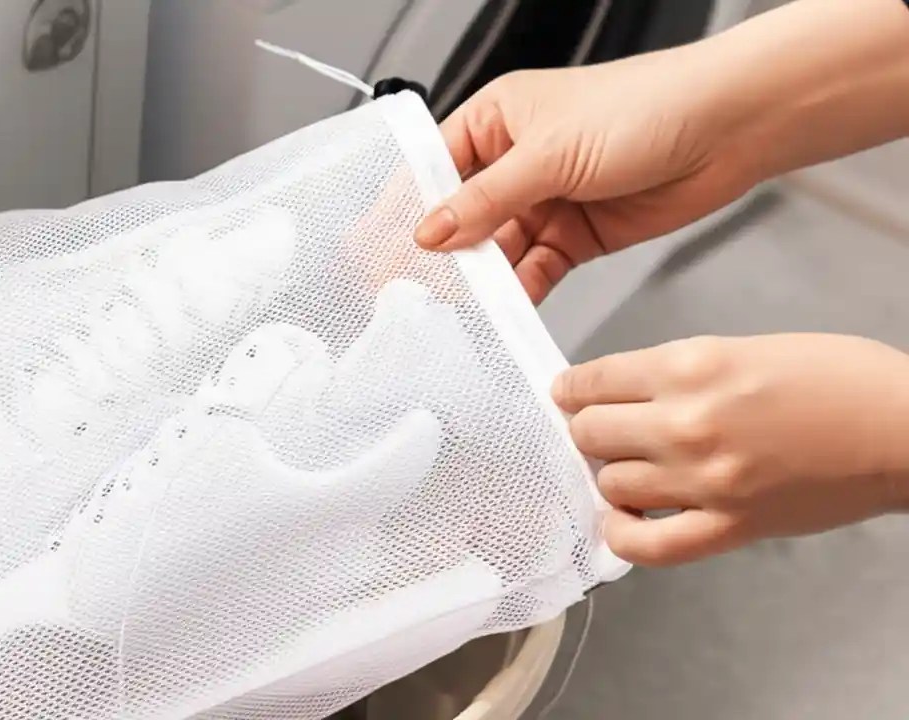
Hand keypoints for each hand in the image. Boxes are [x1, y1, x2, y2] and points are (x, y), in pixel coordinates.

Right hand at [414, 50, 757, 302]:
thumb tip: (429, 232)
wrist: (729, 127)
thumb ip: (485, 200)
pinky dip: (520, 291)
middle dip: (441, 253)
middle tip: (411, 290)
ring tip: (457, 307)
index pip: (433, 168)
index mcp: (497, 118)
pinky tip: (504, 308)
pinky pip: (535, 270)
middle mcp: (517, 159)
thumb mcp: (548, 152)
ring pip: (497, 250)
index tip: (379, 247)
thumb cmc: (645, 105)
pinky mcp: (577, 235)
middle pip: (462, 217)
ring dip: (481, 278)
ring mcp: (547, 199)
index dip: (407, 207)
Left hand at [553, 334, 908, 565]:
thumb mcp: (743, 347)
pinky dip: (624, 534)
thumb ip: (676, 371)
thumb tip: (622, 394)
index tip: (567, 395)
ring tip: (631, 467)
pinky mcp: (729, 526)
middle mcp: (686, 422)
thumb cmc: (836, 379)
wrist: (903, 428)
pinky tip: (625, 519)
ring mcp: (704, 479)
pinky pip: (647, 545)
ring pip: (609, 482)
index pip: (592, 381)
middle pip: (588, 433)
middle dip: (589, 430)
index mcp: (689, 366)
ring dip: (612, 475)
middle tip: (603, 430)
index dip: (572, 390)